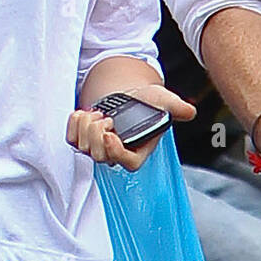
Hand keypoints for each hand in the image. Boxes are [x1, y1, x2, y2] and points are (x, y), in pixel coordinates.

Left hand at [67, 85, 195, 171]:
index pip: (127, 163)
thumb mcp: (165, 101)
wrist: (130, 97)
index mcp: (138, 151)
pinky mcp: (84, 140)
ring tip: (98, 113)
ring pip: (84, 148)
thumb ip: (177, 107)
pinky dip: (74, 125)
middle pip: (100, 156)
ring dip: (86, 127)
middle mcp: (117, 154)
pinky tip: (83, 112)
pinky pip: (72, 139)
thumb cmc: (148, 103)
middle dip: (98, 134)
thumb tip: (189, 111)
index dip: (116, 152)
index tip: (109, 134)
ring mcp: (98, 149)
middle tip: (106, 117)